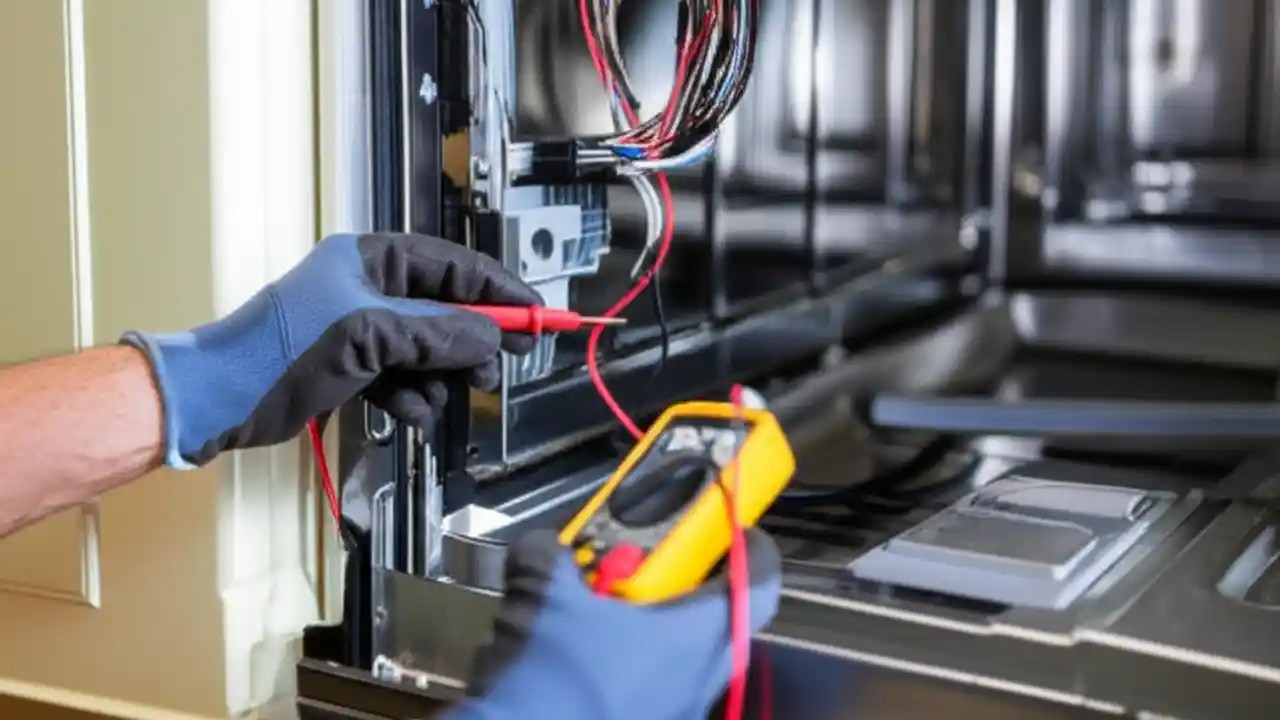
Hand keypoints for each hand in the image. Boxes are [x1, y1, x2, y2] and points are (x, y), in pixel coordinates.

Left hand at [123, 232, 538, 467]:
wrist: (222, 397)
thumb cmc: (284, 350)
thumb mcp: (371, 333)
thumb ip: (438, 333)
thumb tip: (492, 337)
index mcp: (373, 258)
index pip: (454, 266)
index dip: (499, 292)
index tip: (536, 316)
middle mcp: (371, 286)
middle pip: (446, 311)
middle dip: (470, 344)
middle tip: (496, 371)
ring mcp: (361, 328)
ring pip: (427, 350)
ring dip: (439, 378)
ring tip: (440, 397)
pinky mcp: (351, 366)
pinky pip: (403, 378)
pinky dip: (411, 397)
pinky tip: (409, 413)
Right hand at [446, 529, 781, 719]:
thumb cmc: (551, 675)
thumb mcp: (541, 596)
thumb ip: (548, 557)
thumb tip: (542, 546)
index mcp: (697, 637)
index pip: (760, 585)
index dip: (753, 548)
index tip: (733, 525)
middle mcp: (699, 682)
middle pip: (719, 620)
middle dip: (686, 585)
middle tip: (651, 562)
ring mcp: (674, 716)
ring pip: (681, 660)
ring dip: (650, 629)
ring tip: (599, 608)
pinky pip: (650, 692)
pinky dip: (625, 667)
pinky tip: (577, 658)